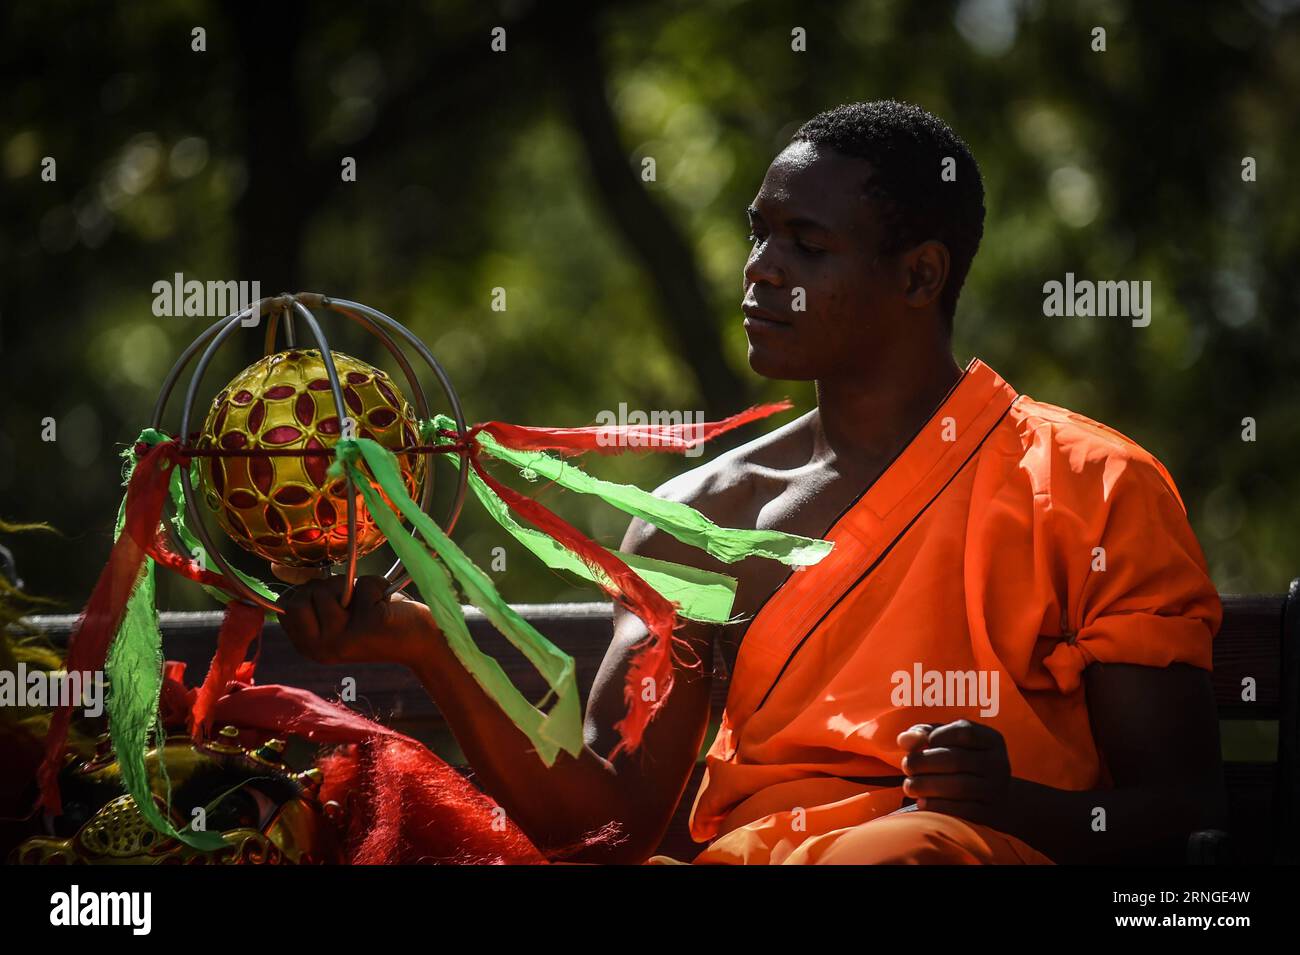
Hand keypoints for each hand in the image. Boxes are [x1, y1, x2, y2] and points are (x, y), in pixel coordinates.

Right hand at [273, 565, 437, 668]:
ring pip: (330, 587)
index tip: (332, 605)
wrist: (420, 640)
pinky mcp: (368, 625)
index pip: (286, 607)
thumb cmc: (377, 619)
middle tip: (351, 604)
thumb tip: (277, 566)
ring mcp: (343, 639)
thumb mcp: (337, 608)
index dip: (308, 596)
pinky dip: (377, 586)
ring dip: (353, 587)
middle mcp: (321, 649)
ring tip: (370, 606)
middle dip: (327, 589)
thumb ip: (310, 593)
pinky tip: (386, 606)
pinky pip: (362, 583)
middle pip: (302, 596)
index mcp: (310, 647)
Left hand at [896, 719, 1010, 823]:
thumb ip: (925, 734)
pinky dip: (937, 806)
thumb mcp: (949, 741)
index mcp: (991, 740)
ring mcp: (996, 789)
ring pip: (959, 786)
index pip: (964, 732)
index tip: (923, 743)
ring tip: (909, 785)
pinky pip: (962, 810)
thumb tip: (904, 739)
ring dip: (926, 785)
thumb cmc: (963, 761)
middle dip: (923, 762)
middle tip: (906, 766)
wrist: (995, 798)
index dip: (937, 735)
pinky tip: (921, 802)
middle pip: (956, 759)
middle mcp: (998, 763)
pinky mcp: (990, 813)